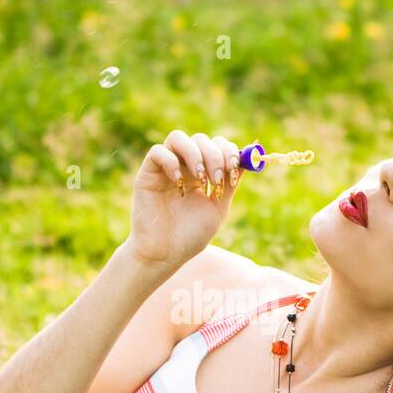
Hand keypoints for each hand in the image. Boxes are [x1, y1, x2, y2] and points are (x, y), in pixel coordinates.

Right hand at [125, 130, 242, 269]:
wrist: (165, 254)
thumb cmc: (190, 235)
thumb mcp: (218, 208)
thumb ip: (230, 183)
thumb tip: (246, 160)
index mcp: (201, 173)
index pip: (216, 145)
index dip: (228, 151)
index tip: (234, 169)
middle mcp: (183, 167)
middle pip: (201, 139)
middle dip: (214, 155)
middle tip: (217, 179)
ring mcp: (164, 169)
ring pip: (178, 138)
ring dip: (195, 154)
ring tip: (200, 178)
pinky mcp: (147, 174)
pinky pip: (157, 152)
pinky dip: (171, 161)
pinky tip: (179, 182)